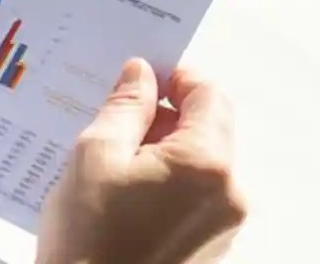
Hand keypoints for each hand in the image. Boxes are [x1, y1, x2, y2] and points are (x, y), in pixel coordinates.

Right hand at [37, 59, 245, 263]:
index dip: (174, 76)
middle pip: (208, 127)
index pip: (209, 92)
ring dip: (160, 149)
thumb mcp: (95, 156)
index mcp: (207, 163)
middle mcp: (229, 193)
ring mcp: (223, 225)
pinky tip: (121, 192)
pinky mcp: (210, 247)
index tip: (138, 76)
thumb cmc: (90, 242)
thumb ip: (124, 107)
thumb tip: (140, 74)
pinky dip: (164, 181)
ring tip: (109, 160)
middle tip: (112, 118)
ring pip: (199, 161)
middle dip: (163, 115)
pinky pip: (193, 194)